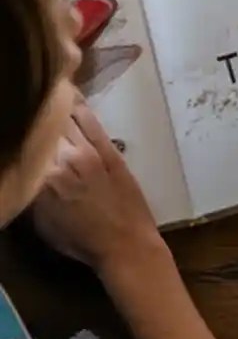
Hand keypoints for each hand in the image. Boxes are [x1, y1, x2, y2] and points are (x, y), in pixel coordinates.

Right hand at [31, 98, 164, 277]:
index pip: (20, 151)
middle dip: (30, 123)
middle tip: (24, 114)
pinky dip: (77, 107)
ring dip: (50, 109)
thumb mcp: (40, 223)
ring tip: (41, 97)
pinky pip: (90, 121)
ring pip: (62, 122)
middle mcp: (60, 162)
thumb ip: (28, 193)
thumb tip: (23, 171)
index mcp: (39, 182)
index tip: (11, 134)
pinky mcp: (109, 149)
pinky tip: (68, 96)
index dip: (14, 140)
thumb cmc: (80, 241)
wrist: (126, 243)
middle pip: (38, 131)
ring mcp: (87, 153)